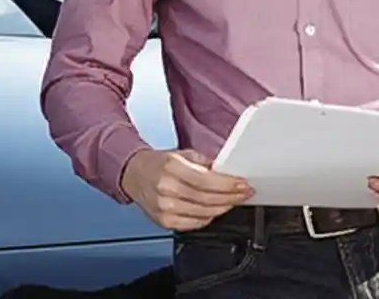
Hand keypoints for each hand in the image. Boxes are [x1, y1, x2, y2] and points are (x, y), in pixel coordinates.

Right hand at [120, 148, 253, 230]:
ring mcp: (164, 208)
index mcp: (171, 168)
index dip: (228, 185)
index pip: (207, 180)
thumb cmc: (158, 164)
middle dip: (231, 197)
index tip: (243, 185)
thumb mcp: (181, 154)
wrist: (134, 174)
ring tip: (233, 201)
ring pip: (204, 213)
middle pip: (208, 199)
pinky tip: (215, 210)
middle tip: (244, 193)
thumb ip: (204, 163)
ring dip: (223, 208)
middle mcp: (166, 189)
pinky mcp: (164, 222)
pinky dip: (208, 218)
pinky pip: (194, 224)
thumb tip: (226, 172)